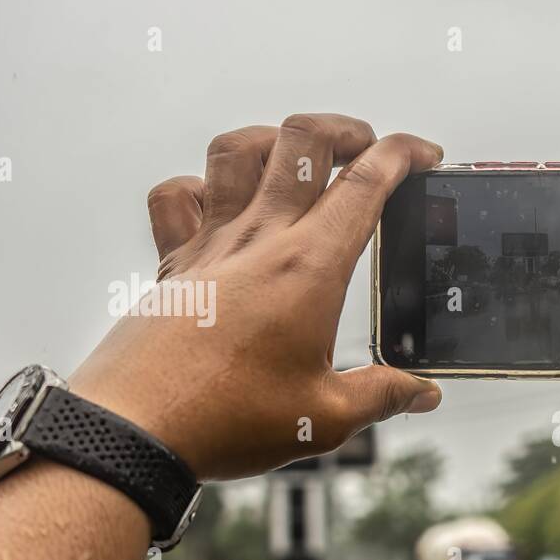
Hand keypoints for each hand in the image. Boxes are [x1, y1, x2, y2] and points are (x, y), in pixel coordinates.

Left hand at [70, 114, 443, 479]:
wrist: (136, 429)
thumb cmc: (225, 420)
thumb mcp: (326, 418)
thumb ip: (383, 397)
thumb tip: (421, 393)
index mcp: (308, 269)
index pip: (365, 183)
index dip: (402, 155)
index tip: (423, 155)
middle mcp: (258, 240)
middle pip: (303, 140)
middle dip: (346, 130)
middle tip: (368, 148)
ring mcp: (210, 245)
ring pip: (238, 149)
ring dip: (276, 139)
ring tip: (300, 158)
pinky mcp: (174, 264)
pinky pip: (178, 196)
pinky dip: (201, 185)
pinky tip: (221, 204)